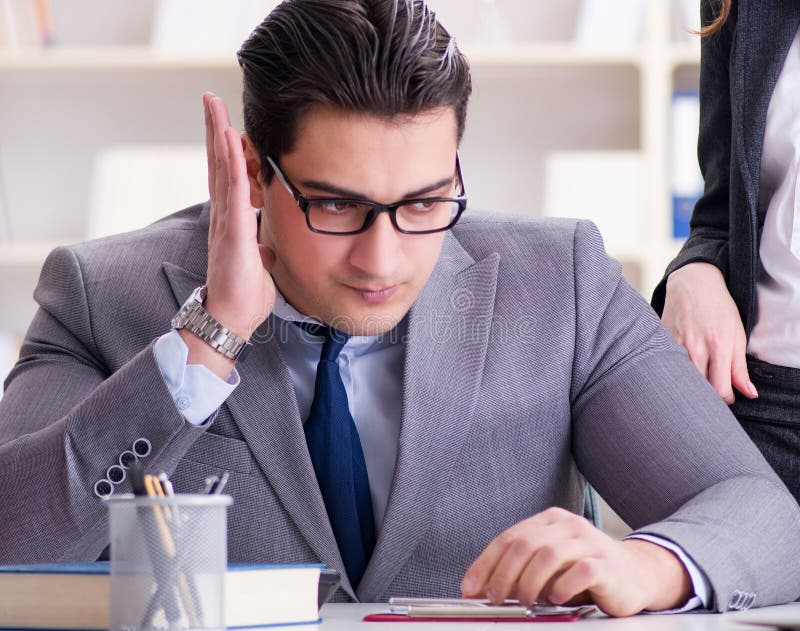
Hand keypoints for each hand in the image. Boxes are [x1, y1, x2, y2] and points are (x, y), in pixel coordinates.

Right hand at [179, 94, 274, 377]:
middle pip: (217, 164)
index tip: (225, 124)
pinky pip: (233, 190)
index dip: (225, 149)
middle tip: (210, 99)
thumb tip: (266, 247)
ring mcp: (226, 221)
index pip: (226, 177)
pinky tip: (231, 140)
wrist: (231, 319)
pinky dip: (231, 163)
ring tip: (213, 105)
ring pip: (221, 169)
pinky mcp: (233, 231)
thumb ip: (260, 250)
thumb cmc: (244, 295)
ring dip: (218, 135)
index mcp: (231, 222)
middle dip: (214, 130)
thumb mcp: (259, 265)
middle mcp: (224, 216)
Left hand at [460, 508, 691, 616]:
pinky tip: (556, 599)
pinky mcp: (606, 564)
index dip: (485, 563)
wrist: (637, 575)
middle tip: (494, 599)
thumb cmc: (586, 572)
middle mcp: (568, 526)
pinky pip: (580, 571)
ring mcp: (589, 542)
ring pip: (549, 555)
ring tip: (525, 603)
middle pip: (525, 545)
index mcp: (550, 521)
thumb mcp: (551, 566)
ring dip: (530, 582)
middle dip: (503, 575)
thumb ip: (523, 570)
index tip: (470, 588)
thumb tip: (483, 590)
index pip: (509, 537)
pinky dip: (562, 587)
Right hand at [662, 262, 756, 403]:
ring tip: (696, 378)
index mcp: (719, 346)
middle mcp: (696, 347)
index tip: (726, 395)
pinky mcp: (661, 340)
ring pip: (681, 380)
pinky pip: (666, 365)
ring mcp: (675, 344)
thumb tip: (749, 393)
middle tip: (711, 389)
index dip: (725, 399)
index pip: (720, 390)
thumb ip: (740, 368)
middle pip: (699, 389)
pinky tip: (678, 366)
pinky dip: (673, 370)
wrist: (693, 284)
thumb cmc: (719, 309)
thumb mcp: (737, 335)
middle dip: (706, 395)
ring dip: (689, 384)